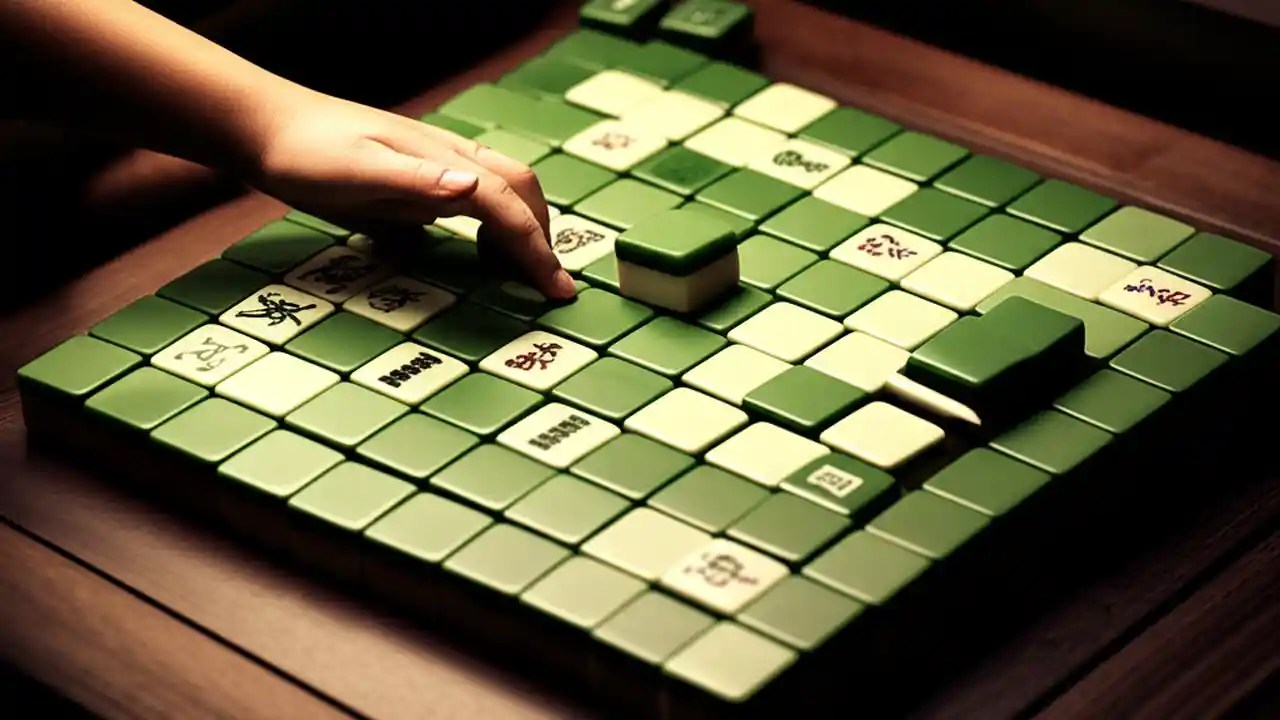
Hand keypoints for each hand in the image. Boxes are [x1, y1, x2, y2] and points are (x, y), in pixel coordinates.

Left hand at [245, 88, 574, 298]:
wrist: (267, 129)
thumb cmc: (308, 152)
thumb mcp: (358, 170)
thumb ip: (416, 180)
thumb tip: (475, 189)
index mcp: (441, 160)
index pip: (507, 205)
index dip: (536, 248)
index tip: (557, 290)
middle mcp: (448, 162)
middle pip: (520, 192)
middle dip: (541, 237)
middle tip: (547, 287)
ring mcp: (434, 171)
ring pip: (501, 196)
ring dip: (522, 232)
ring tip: (521, 276)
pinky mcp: (417, 184)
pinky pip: (472, 205)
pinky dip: (492, 232)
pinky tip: (478, 256)